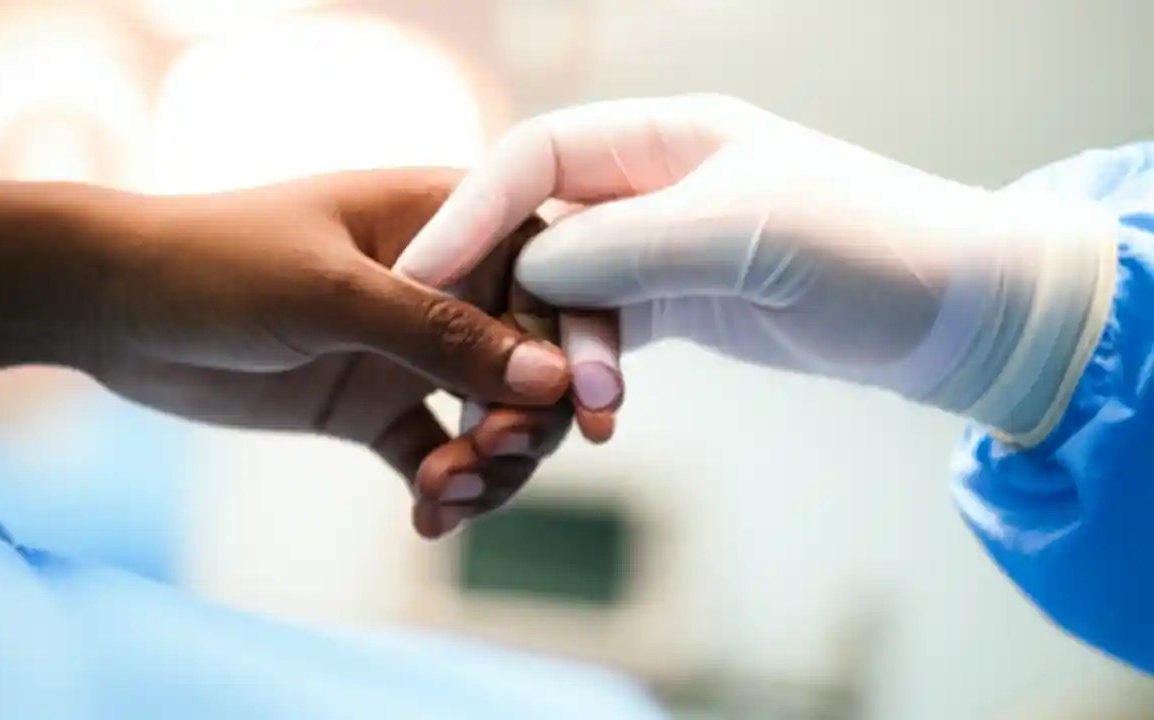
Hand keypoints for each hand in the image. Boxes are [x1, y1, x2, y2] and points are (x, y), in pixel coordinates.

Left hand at [92, 169, 576, 536]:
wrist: (113, 307)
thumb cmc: (215, 264)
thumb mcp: (329, 292)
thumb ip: (438, 333)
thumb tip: (551, 376)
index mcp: (447, 223)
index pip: (548, 280)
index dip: (581, 345)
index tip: (589, 413)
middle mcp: (444, 287)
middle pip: (534, 362)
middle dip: (526, 420)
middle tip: (486, 460)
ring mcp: (412, 351)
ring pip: (494, 419)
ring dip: (489, 467)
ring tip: (445, 496)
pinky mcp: (377, 406)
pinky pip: (439, 457)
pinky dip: (446, 491)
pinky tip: (427, 517)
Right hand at [395, 96, 1116, 445]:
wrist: (954, 312)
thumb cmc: (867, 245)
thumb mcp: (742, 232)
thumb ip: (624, 245)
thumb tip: (526, 269)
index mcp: (665, 137)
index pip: (536, 157)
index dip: (471, 210)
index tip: (422, 272)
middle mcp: (652, 185)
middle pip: (536, 230)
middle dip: (511, 298)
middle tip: (484, 365)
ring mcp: (663, 248)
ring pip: (564, 294)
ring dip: (560, 351)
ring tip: (588, 407)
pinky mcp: (679, 304)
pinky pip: (602, 335)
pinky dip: (591, 372)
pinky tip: (600, 412)